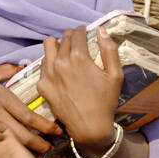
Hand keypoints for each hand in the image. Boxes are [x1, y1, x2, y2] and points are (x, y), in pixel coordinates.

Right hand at [0, 64, 59, 148]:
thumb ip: (5, 71)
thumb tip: (21, 67)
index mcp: (1, 97)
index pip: (29, 116)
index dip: (45, 126)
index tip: (57, 131)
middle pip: (23, 135)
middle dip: (39, 145)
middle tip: (49, 149)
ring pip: (9, 145)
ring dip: (24, 152)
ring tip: (34, 156)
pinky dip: (1, 156)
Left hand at [37, 27, 122, 153]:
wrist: (89, 127)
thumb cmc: (105, 101)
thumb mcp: (115, 75)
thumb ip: (109, 49)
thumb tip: (101, 30)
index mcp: (79, 58)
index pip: (77, 34)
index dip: (81, 30)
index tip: (84, 31)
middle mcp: (61, 63)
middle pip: (63, 39)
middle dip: (71, 36)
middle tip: (76, 40)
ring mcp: (49, 74)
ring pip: (48, 46)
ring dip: (57, 44)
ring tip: (64, 49)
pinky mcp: (42, 86)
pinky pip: (42, 65)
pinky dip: (50, 62)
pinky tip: (58, 67)